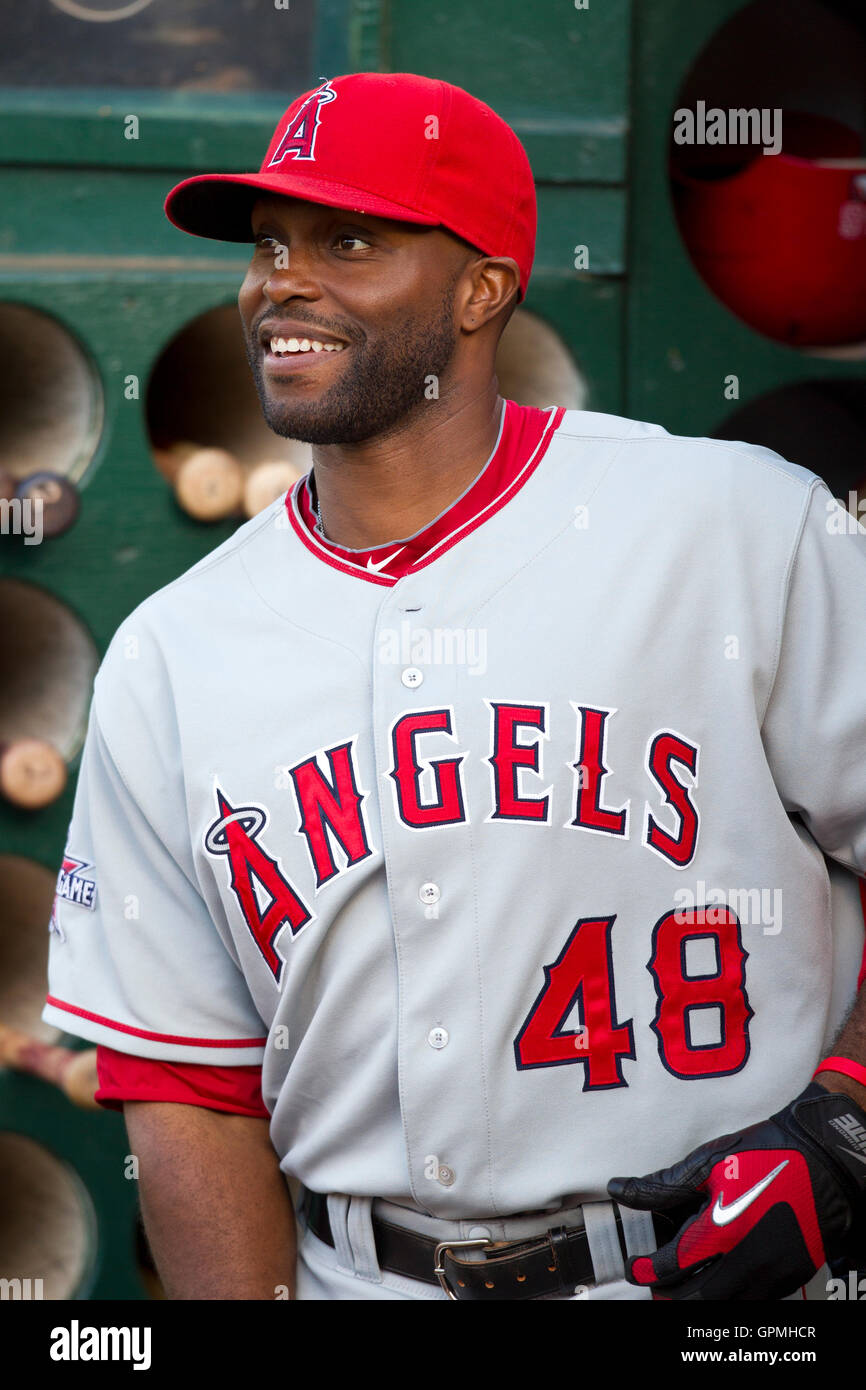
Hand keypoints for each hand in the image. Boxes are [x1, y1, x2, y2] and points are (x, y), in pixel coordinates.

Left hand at [607, 1082, 865, 1299]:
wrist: (825, 1158)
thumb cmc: (767, 1154)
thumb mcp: (709, 1163)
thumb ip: (662, 1186)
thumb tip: (620, 1189)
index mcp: (722, 1228)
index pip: (672, 1265)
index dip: (647, 1270)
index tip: (636, 1268)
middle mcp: (747, 1258)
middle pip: (697, 1298)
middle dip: (670, 1295)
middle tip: (656, 1284)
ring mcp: (773, 1272)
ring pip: (727, 1306)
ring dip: (700, 1299)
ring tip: (684, 1285)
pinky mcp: (791, 1276)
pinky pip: (754, 1301)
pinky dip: (731, 1297)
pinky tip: (720, 1280)